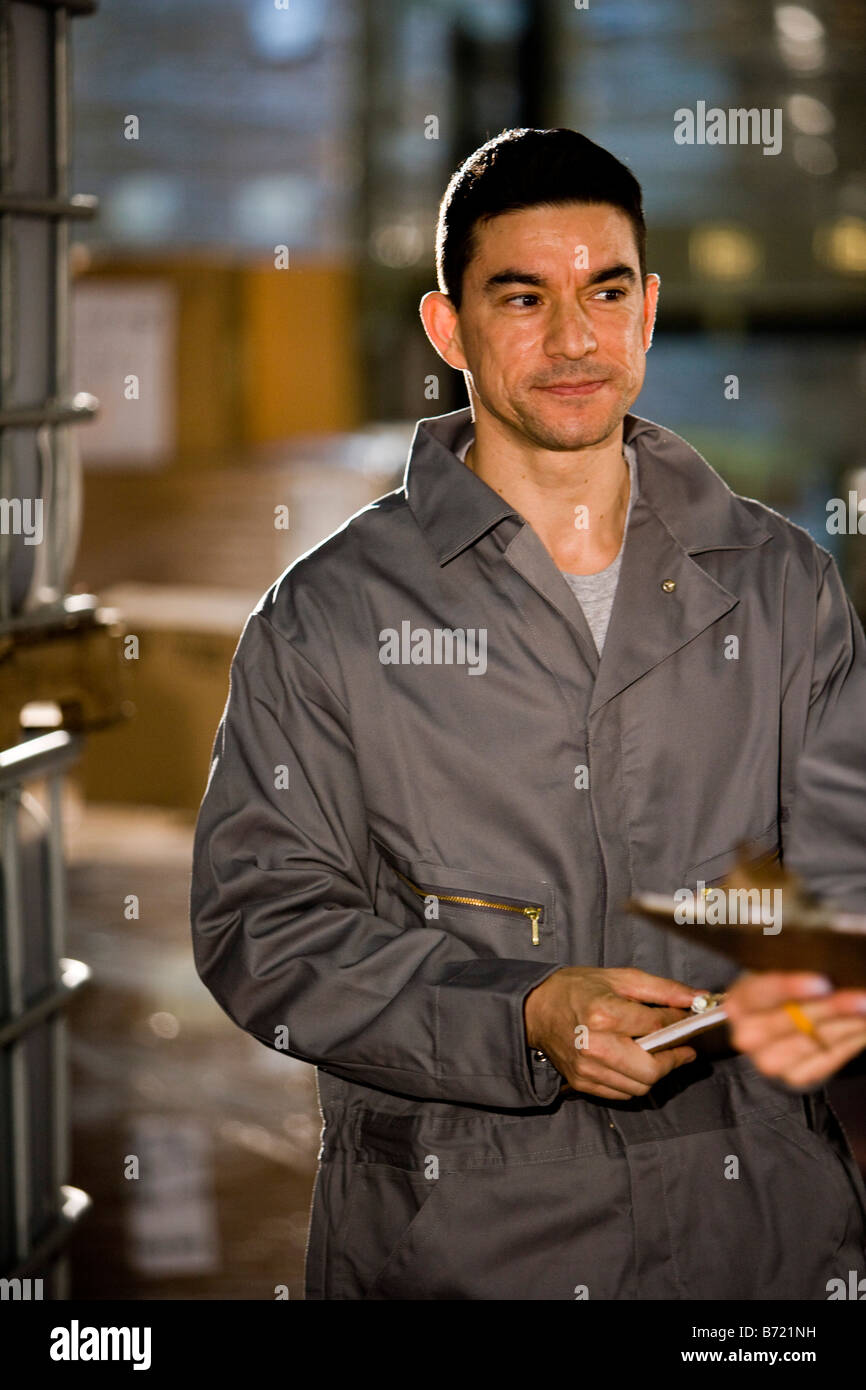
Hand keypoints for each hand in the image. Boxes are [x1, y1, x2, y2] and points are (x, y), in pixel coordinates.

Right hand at [524, 966, 701, 1099]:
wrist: (535, 1009)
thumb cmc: (577, 989)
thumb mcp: (620, 978)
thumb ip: (662, 989)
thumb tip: (697, 1000)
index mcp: (603, 1013)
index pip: (657, 1026)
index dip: (679, 1024)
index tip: (688, 1021)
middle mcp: (594, 1046)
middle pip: (652, 1069)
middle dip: (673, 1059)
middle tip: (681, 1046)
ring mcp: (587, 1069)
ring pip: (640, 1086)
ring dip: (657, 1072)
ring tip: (660, 1054)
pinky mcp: (582, 1083)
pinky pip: (622, 1093)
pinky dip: (636, 1081)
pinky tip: (636, 1062)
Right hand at [725, 971, 865, 1087]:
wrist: (769, 1032)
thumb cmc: (776, 996)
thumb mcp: (773, 978)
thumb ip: (791, 969)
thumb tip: (825, 964)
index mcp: (739, 1003)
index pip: (763, 992)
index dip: (792, 987)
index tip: (822, 983)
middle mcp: (748, 1035)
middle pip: (791, 1020)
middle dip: (830, 1008)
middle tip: (859, 998)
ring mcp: (769, 1060)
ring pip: (813, 1041)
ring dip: (847, 1025)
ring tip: (865, 1009)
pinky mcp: (793, 1077)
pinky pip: (827, 1060)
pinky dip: (850, 1043)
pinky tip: (862, 1028)